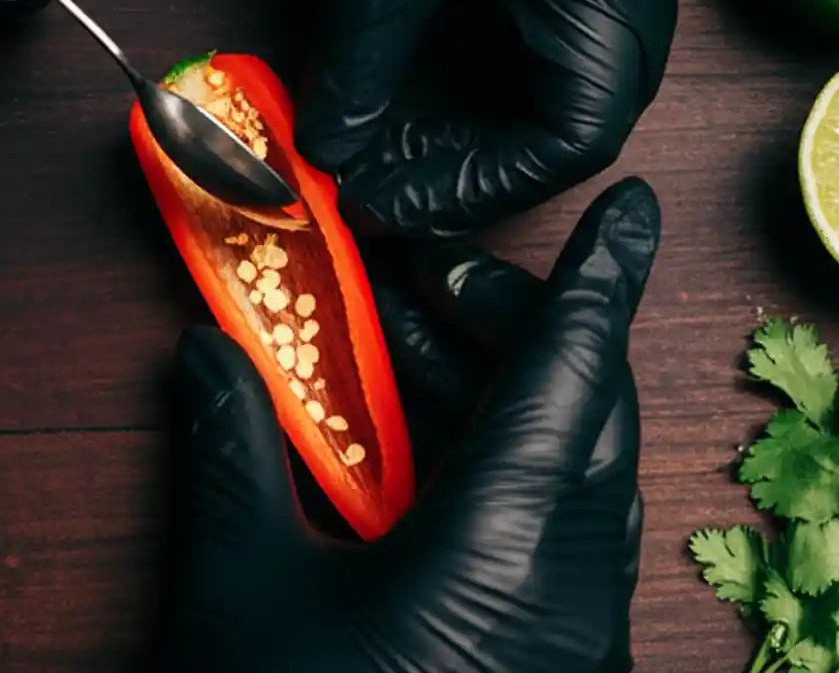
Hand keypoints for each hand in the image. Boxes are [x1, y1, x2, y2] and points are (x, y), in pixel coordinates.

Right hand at [166, 177, 660, 671]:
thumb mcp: (241, 588)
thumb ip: (232, 454)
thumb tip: (210, 355)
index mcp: (505, 548)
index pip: (570, 373)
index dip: (600, 277)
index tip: (628, 210)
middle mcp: (569, 585)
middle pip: (579, 411)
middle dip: (514, 325)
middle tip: (434, 280)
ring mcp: (575, 631)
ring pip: (569, 474)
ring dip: (500, 399)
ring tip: (406, 353)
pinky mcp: (556, 657)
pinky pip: (557, 535)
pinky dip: (504, 472)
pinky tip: (428, 458)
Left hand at [295, 0, 687, 237]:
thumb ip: (363, 59)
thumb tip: (325, 145)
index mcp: (610, 24)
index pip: (560, 150)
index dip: (463, 191)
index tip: (381, 205)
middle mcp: (612, 34)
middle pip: (529, 141)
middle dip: (433, 165)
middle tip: (349, 179)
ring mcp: (581, 15)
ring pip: (509, 109)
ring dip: (428, 129)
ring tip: (351, 141)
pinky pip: (498, 65)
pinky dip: (437, 84)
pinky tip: (377, 94)